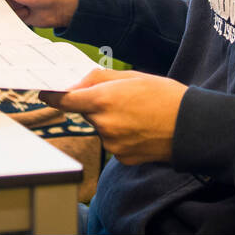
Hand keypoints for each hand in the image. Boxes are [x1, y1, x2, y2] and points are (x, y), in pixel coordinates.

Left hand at [41, 68, 187, 164]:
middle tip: (121, 99)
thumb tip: (77, 84)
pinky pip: (112, 143)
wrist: (190, 126)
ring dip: (109, 120)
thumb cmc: (164, 96)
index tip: (44, 93)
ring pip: (100, 128)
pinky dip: (120, 135)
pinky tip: (139, 129)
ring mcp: (112, 144)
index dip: (53, 96)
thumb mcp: (132, 76)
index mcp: (104, 100)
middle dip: (95, 105)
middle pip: (86, 112)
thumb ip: (100, 78)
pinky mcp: (121, 157)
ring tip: (137, 114)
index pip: (66, 100)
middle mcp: (104, 124)